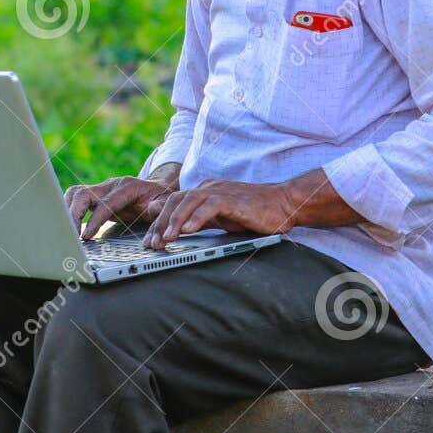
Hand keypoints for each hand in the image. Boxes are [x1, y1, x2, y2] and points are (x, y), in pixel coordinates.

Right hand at [64, 171, 179, 240]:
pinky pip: (76, 200)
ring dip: (67, 211)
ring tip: (65, 232)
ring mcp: (101, 190)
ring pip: (76, 194)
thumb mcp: (165, 201)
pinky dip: (69, 211)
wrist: (156, 187)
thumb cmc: (160, 196)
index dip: (95, 218)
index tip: (86, 235)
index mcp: (127, 186)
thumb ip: (160, 206)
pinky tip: (68, 227)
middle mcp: (111, 185)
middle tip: (70, 235)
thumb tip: (154, 210)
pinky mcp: (95, 197)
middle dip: (73, 213)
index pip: (106, 202)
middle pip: (84, 193)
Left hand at [143, 179, 298, 248]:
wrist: (283, 204)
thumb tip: (175, 228)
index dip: (158, 222)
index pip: (173, 203)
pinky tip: (187, 230)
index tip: (149, 242)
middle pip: (176, 201)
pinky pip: (210, 206)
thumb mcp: (220, 218)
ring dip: (174, 220)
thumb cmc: (253, 213)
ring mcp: (221, 191)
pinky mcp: (233, 199)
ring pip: (189, 201)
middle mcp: (209, 188)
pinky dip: (197, 217)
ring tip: (166, 238)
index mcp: (204, 192)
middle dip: (161, 223)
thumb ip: (198, 219)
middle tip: (152, 244)